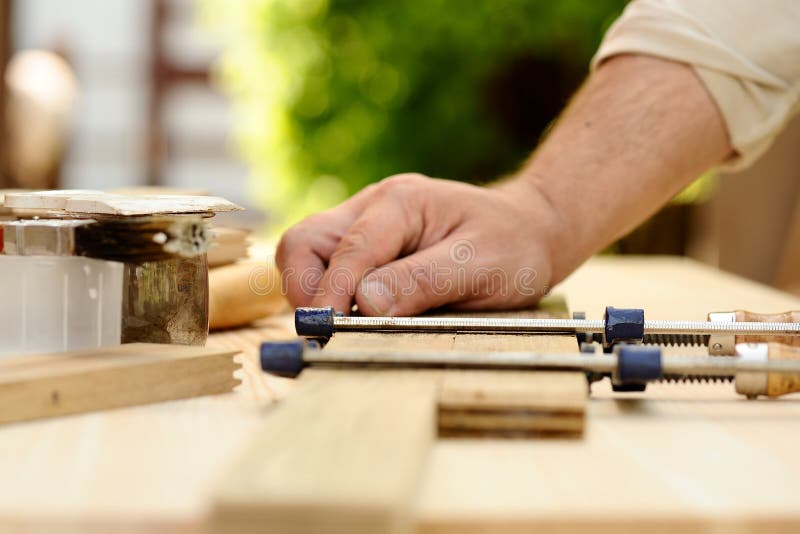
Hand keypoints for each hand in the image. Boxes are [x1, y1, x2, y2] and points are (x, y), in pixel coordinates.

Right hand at [276, 173, 563, 315]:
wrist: (529, 232)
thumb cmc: (512, 246)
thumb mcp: (482, 265)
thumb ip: (424, 281)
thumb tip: (366, 304)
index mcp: (400, 203)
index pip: (348, 249)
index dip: (333, 296)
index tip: (329, 337)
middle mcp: (372, 207)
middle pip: (303, 243)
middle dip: (308, 292)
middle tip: (330, 333)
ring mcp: (363, 224)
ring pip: (304, 255)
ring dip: (314, 295)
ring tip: (345, 327)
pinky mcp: (365, 247)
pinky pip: (324, 268)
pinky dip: (329, 297)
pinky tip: (355, 318)